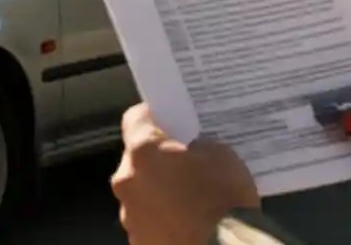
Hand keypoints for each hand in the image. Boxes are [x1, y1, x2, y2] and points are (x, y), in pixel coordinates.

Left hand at [111, 104, 259, 244]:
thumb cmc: (224, 198)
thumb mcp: (221, 155)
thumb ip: (197, 147)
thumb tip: (190, 153)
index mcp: (143, 152)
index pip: (135, 118)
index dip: (154, 117)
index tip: (169, 120)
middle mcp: (127, 180)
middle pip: (137, 159)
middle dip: (157, 160)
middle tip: (183, 164)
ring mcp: (129, 215)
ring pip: (141, 192)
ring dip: (157, 191)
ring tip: (187, 199)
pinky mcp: (138, 242)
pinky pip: (148, 221)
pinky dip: (162, 219)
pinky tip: (184, 223)